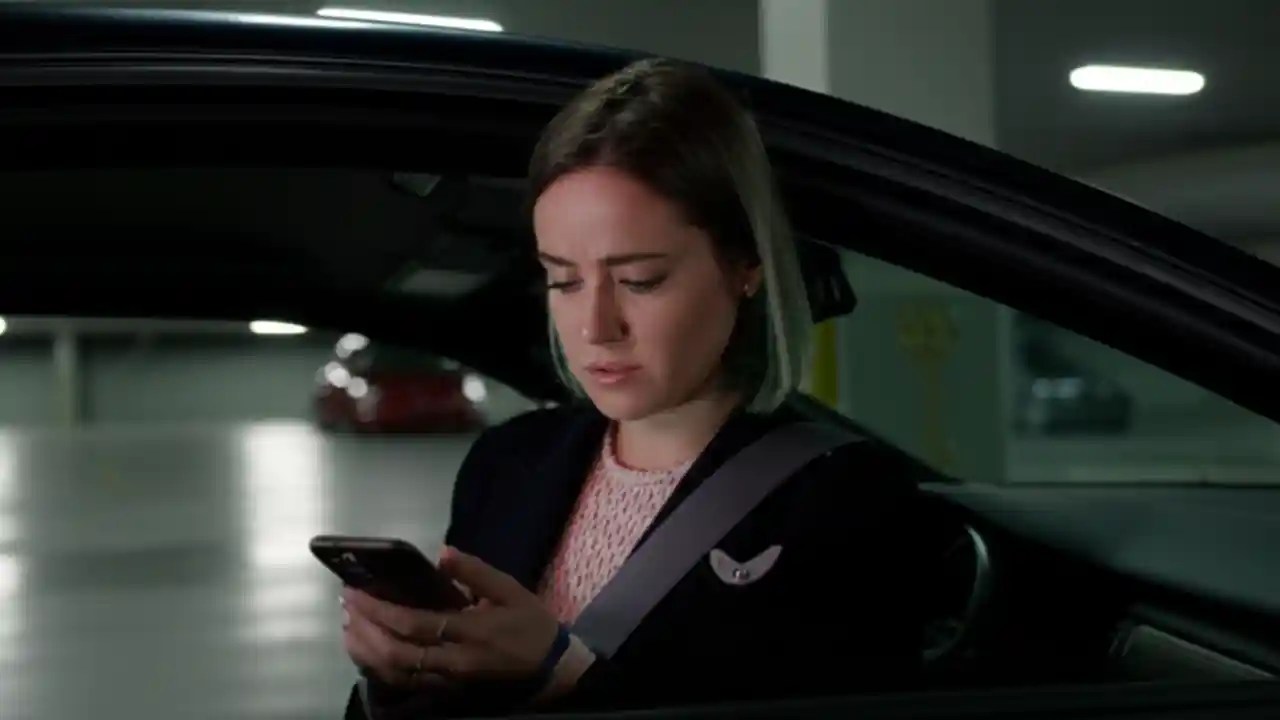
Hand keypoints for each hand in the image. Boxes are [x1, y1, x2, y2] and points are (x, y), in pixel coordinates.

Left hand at [344, 547, 564, 687]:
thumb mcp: (510, 590)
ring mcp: (448, 681)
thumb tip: (442, 553)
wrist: (550, 667)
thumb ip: (475, 571)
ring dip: (366, 652)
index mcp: (471, 632)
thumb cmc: (529, 623)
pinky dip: (380, 668)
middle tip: (347, 607)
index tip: (356, 592)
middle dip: (366, 630)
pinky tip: (367, 652)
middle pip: (397, 654)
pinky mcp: (446, 689)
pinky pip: (404, 682)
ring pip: (396, 673)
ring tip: (349, 628)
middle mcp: (454, 662)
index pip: (415, 625)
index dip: (380, 610)